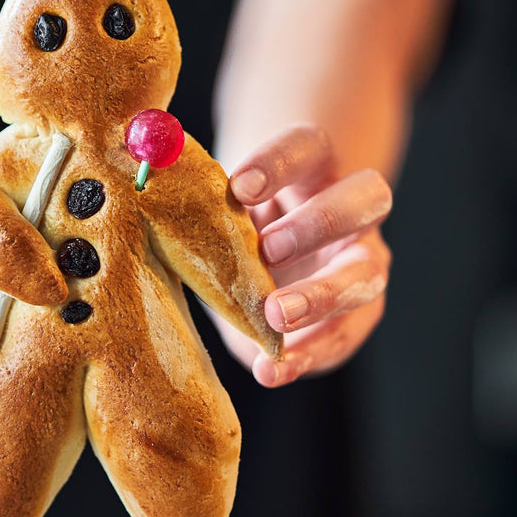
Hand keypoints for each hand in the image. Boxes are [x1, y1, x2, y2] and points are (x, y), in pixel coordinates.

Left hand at [216, 123, 392, 385]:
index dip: (278, 163)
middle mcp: (351, 208)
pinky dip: (307, 354)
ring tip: (275, 317)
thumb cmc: (240, 223)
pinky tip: (271, 370)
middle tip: (269, 250)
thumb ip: (200, 209)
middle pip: (367, 197)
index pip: (308, 146)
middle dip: (318, 223)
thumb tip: (148, 211)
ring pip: (367, 272)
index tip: (238, 188)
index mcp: (314, 166)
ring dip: (322, 296)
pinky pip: (344, 334)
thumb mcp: (223, 208)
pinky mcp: (360, 311)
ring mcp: (363, 260)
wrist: (273, 260)